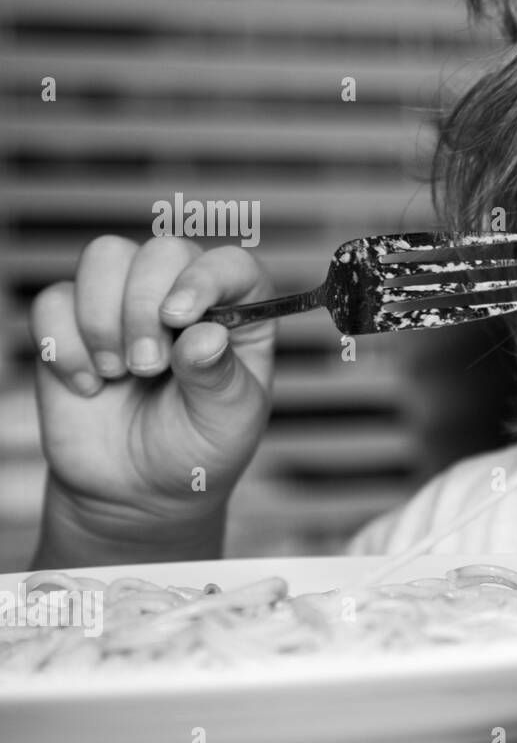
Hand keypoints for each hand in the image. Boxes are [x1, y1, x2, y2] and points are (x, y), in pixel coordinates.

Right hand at [29, 234, 276, 558]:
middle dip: (145, 309)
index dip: (204, 278)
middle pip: (160, 252)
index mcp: (237, 312)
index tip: (180, 317)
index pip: (231, 265)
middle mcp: (182, 295)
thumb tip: (206, 335)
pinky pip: (52, 300)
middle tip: (148, 367)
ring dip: (104, 318)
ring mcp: (125, 303)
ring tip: (119, 372)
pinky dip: (64, 345)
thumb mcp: (227, 421)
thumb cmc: (198, 448)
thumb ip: (219, 376)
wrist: (138, 490)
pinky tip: (87, 386)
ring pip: (103, 257)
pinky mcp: (72, 323)